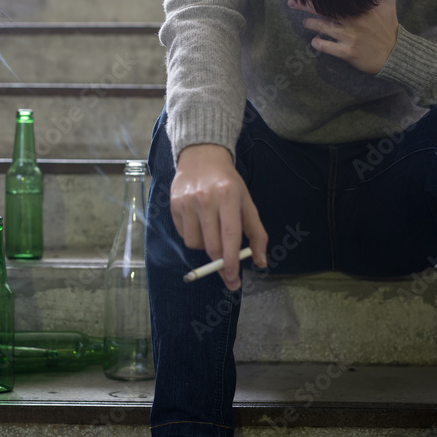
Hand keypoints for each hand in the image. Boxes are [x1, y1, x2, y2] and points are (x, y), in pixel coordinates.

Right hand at [170, 143, 268, 290]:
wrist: (202, 156)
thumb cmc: (228, 183)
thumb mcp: (247, 203)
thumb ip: (256, 233)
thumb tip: (261, 262)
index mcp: (228, 197)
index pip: (230, 236)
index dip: (232, 262)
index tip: (234, 279)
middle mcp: (206, 200)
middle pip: (212, 245)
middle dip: (220, 265)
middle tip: (228, 274)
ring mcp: (187, 203)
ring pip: (195, 244)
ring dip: (205, 247)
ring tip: (212, 233)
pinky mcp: (174, 205)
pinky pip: (184, 235)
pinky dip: (193, 237)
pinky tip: (199, 224)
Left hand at [288, 0, 398, 74]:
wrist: (395, 54)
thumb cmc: (389, 28)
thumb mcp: (389, 5)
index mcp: (360, 6)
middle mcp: (353, 19)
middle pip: (324, 9)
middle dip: (305, 5)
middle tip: (291, 2)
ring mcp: (350, 36)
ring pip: (323, 27)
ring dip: (311, 24)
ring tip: (305, 22)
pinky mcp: (348, 52)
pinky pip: (327, 47)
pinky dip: (318, 43)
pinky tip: (315, 41)